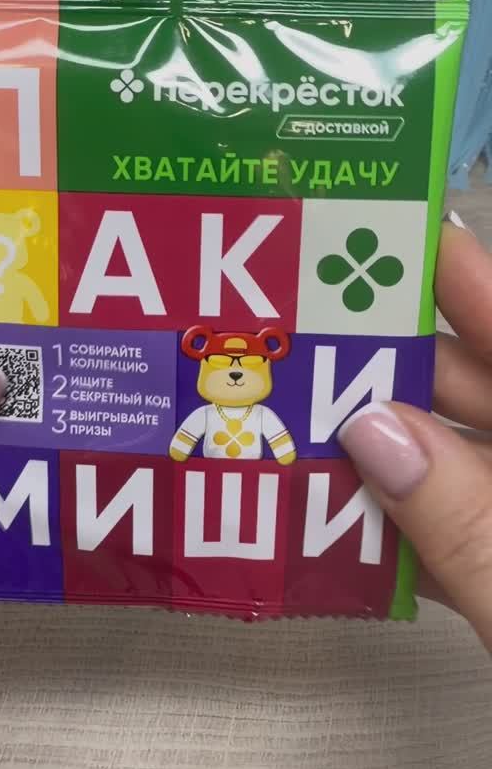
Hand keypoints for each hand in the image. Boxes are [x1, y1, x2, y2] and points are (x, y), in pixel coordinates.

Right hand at [339, 215, 491, 649]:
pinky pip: (470, 537)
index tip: (380, 232)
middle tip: (299, 327)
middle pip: (487, 389)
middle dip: (396, 358)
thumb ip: (478, 530)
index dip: (465, 274)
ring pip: (470, 466)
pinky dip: (410, 528)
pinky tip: (341, 515)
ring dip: (389, 447)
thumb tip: (371, 430)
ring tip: (296, 413)